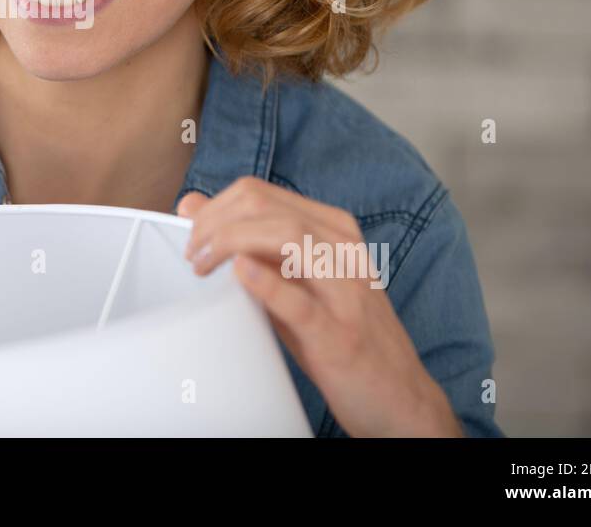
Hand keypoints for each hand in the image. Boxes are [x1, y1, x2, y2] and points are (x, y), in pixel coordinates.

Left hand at [178, 177, 463, 436]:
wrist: (398, 396)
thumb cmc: (338, 335)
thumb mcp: (290, 281)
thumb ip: (247, 244)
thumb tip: (192, 205)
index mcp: (331, 230)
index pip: (259, 193)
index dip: (214, 209)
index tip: (191, 236)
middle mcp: (342, 249)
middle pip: (266, 207)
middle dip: (214, 223)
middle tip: (192, 254)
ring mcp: (346, 289)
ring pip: (287, 236)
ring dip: (230, 243)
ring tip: (202, 265)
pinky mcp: (341, 334)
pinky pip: (303, 301)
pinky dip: (268, 283)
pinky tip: (241, 273)